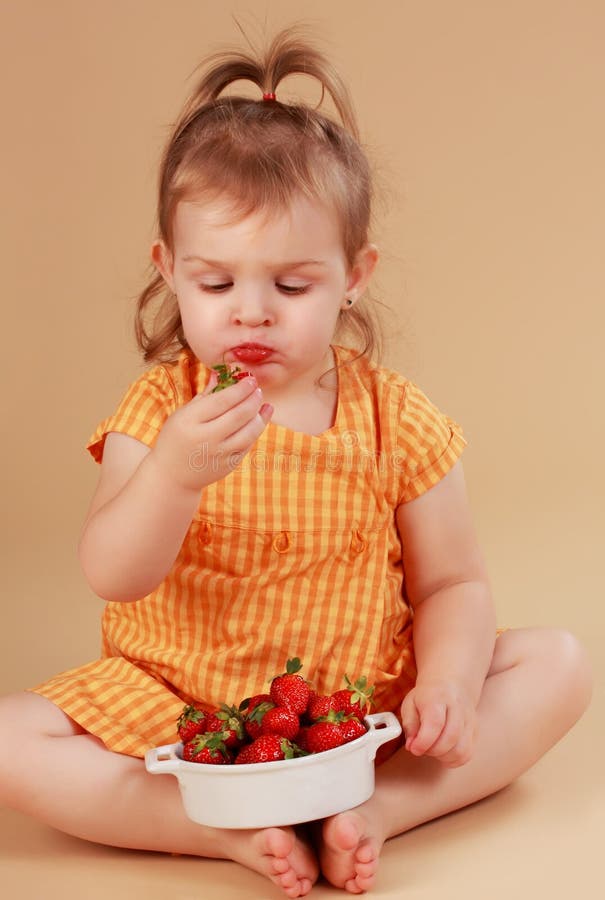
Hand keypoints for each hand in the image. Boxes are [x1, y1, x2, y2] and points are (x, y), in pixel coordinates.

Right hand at [150, 372, 272, 492]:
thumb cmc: (177, 438)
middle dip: (253, 399)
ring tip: (262, 402)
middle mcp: (205, 438)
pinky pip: (248, 444)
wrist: (172, 475)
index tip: (250, 379)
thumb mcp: (183, 414)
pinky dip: (256, 430)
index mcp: (190, 421)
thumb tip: (222, 373)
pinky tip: (261, 418)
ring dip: (260, 415)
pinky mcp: (229, 465)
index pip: (222, 401)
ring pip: (249, 432)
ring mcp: (219, 454)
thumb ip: (206, 394)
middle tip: (257, 389)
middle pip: (238, 415)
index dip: (240, 389)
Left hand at [400, 679, 476, 766]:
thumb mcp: (410, 703)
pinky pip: (467, 754)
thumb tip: (412, 746)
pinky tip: (443, 752)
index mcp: (437, 697)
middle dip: (432, 751)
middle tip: (421, 748)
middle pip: (451, 738)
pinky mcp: (475, 731)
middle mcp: (457, 708)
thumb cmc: (427, 696)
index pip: (435, 723)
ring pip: (462, 749)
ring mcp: (469, 720)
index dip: (423, 741)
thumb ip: (409, 725)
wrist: (451, 683)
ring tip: (432, 748)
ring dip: (443, 756)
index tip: (414, 748)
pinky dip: (453, 759)